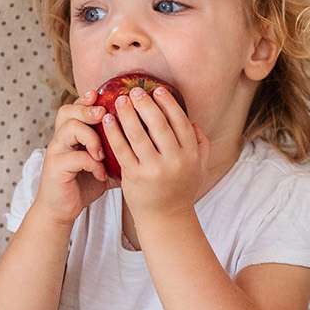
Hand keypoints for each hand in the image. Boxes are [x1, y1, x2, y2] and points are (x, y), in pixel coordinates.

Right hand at [32, 93, 112, 226]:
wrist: (62, 210)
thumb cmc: (82, 185)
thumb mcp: (103, 165)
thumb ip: (115, 153)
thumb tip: (145, 144)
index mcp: (71, 135)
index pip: (75, 108)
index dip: (87, 100)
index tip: (101, 95)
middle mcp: (61, 139)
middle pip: (67, 111)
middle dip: (87, 109)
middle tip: (103, 114)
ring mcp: (56, 152)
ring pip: (70, 129)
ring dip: (91, 137)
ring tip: (102, 152)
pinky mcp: (55, 167)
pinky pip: (75, 157)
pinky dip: (92, 164)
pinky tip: (101, 174)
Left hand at [102, 85, 206, 219]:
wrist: (166, 219)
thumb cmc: (180, 189)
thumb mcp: (199, 168)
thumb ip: (201, 144)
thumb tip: (193, 121)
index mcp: (190, 156)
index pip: (180, 123)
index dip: (169, 104)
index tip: (158, 90)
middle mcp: (174, 162)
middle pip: (159, 125)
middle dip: (146, 104)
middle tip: (135, 91)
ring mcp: (153, 170)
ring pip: (138, 135)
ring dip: (128, 114)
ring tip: (120, 100)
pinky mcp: (134, 177)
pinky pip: (122, 149)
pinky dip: (114, 132)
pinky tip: (109, 120)